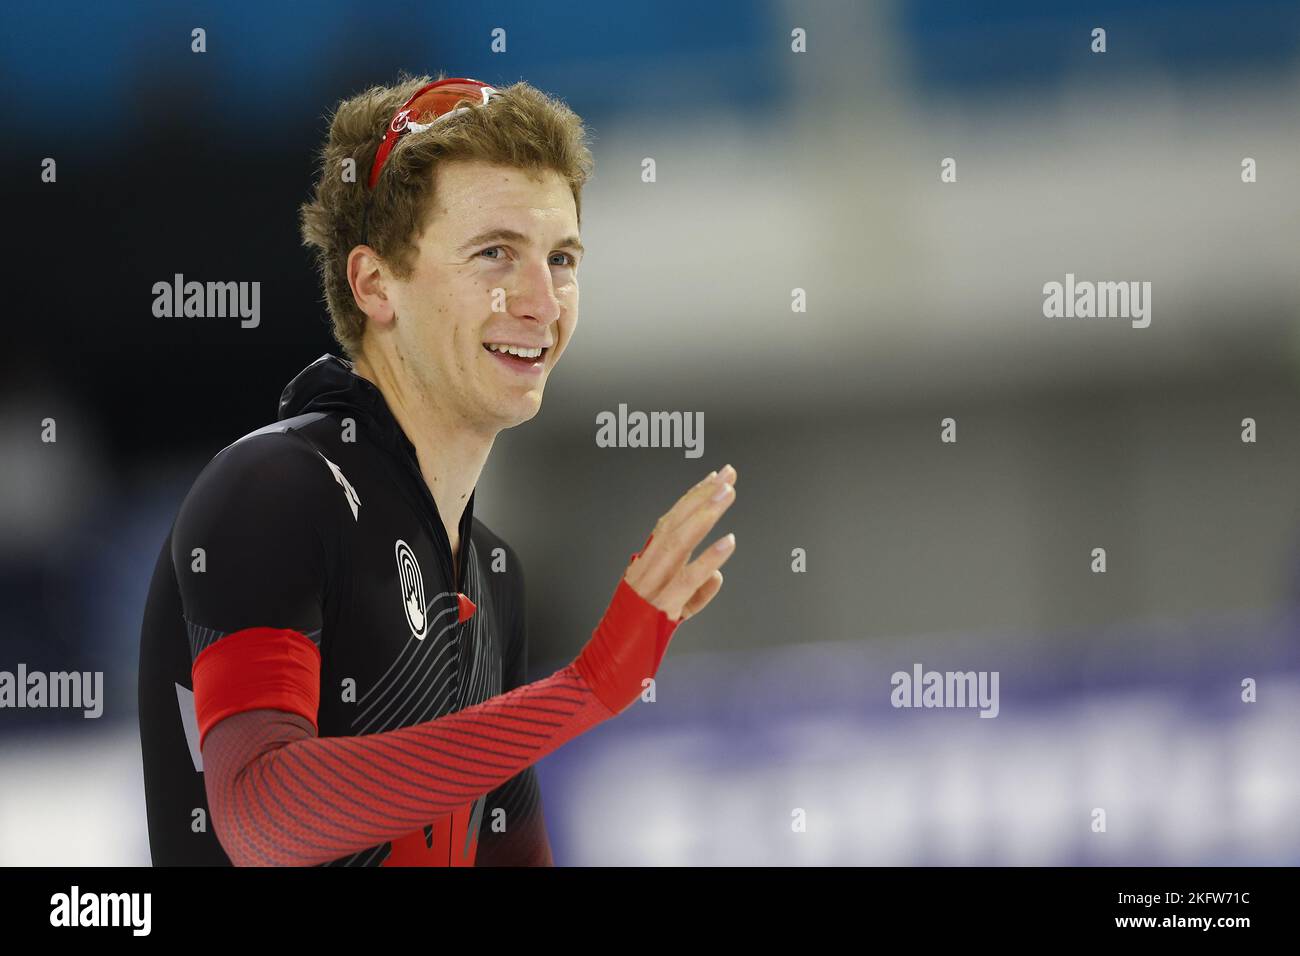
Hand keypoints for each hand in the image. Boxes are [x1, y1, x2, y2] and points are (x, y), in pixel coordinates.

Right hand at [571, 464, 738, 715]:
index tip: (715, 478)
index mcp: (643, 568)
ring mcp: (648, 590)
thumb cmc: (630, 646)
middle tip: (728, 474)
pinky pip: (685, 580)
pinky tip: (728, 542)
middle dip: (702, 496)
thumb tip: (717, 578)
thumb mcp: (668, 616)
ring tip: (727, 493)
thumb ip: (693, 596)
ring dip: (704, 515)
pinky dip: (708, 559)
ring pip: (677, 543)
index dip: (692, 499)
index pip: (669, 524)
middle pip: (674, 524)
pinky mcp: (656, 611)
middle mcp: (643, 572)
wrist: (599, 676)